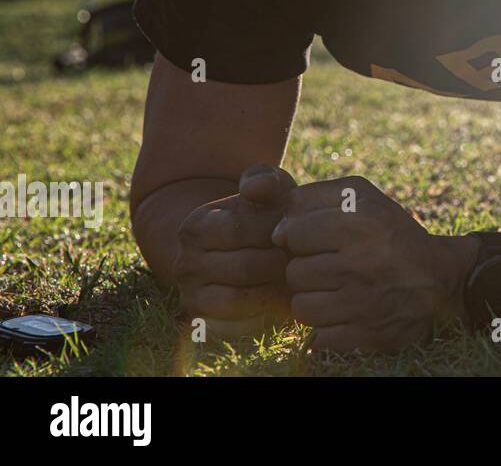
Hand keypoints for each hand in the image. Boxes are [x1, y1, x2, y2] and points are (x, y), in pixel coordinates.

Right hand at [173, 164, 295, 340]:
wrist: (251, 249)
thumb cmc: (265, 213)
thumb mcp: (267, 189)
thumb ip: (263, 180)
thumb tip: (252, 189)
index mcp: (195, 227)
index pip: (239, 230)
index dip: (275, 229)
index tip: (299, 228)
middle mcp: (185, 265)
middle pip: (245, 267)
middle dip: (282, 261)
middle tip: (309, 257)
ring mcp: (192, 297)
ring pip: (242, 299)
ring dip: (277, 289)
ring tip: (300, 276)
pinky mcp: (208, 324)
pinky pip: (240, 326)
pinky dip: (266, 314)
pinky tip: (286, 298)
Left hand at [272, 176, 471, 352]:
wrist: (438, 277)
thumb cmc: (389, 233)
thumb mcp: (362, 198)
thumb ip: (314, 197)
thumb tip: (277, 233)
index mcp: (362, 224)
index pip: (294, 233)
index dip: (302, 236)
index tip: (320, 239)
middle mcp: (363, 263)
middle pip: (294, 273)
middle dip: (308, 269)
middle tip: (333, 266)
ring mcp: (365, 303)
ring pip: (302, 308)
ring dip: (315, 300)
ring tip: (338, 290)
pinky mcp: (368, 335)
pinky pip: (319, 337)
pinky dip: (329, 328)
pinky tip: (347, 313)